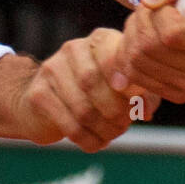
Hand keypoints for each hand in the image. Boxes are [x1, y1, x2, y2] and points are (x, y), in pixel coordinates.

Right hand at [20, 28, 158, 152]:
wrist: (45, 102)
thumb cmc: (96, 93)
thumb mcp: (124, 88)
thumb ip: (143, 95)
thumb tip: (146, 110)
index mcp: (99, 40)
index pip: (112, 55)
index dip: (125, 80)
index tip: (133, 104)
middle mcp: (73, 48)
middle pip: (94, 83)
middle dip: (115, 112)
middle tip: (123, 126)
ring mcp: (52, 69)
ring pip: (83, 108)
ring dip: (103, 130)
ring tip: (111, 135)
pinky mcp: (39, 94)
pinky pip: (69, 124)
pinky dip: (88, 139)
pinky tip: (95, 143)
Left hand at [112, 0, 184, 104]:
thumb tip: (149, 0)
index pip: (172, 34)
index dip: (157, 14)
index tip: (162, 2)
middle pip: (152, 49)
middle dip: (140, 22)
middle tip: (147, 9)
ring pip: (139, 63)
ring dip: (132, 37)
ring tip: (146, 22)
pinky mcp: (179, 92)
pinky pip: (137, 78)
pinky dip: (130, 57)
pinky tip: (143, 40)